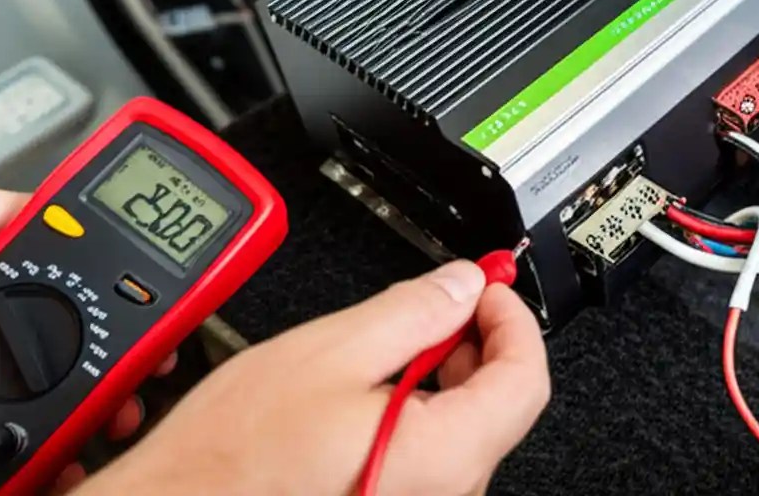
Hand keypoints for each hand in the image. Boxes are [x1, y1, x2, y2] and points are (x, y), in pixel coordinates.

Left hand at [0, 179, 175, 492]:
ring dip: (106, 419)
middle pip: (92, 358)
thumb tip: (72, 204)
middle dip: (134, 366)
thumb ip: (2, 209)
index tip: (171, 316)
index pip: (88, 293)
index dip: (138, 303)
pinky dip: (60, 467)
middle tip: (153, 371)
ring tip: (121, 418)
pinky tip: (73, 461)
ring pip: (70, 417)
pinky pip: (32, 464)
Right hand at [76, 259, 550, 495]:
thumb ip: (413, 312)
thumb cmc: (231, 462)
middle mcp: (445, 493)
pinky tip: (374, 390)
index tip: (488, 286)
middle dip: (475, 341)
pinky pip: (428, 455)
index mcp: (444, 455)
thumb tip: (462, 284)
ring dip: (442, 376)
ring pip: (463, 429)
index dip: (512, 317)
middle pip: (499, 403)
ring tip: (391, 345)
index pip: (527, 377)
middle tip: (439, 304)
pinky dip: (416, 411)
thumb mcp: (329, 353)